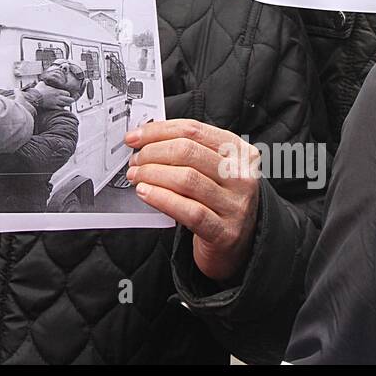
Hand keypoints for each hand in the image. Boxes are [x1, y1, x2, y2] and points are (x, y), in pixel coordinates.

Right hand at [24, 81, 74, 110]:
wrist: (35, 97)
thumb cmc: (38, 90)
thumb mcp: (42, 84)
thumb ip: (45, 83)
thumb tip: (43, 82)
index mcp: (57, 91)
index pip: (67, 93)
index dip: (67, 95)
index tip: (67, 95)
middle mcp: (58, 97)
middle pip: (69, 99)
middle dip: (70, 100)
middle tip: (71, 101)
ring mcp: (56, 102)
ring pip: (65, 104)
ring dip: (67, 105)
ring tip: (68, 105)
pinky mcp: (53, 107)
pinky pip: (60, 109)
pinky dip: (62, 108)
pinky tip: (61, 108)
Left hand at [125, 119, 260, 282]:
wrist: (237, 246)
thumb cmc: (217, 201)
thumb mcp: (212, 170)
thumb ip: (186, 150)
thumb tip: (145, 137)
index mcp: (239, 152)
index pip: (194, 130)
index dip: (158, 131)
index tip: (135, 137)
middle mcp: (241, 175)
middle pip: (187, 151)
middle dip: (152, 153)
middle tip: (134, 161)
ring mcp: (236, 205)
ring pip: (186, 179)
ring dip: (152, 175)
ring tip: (136, 177)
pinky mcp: (225, 232)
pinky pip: (189, 211)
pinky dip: (161, 198)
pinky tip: (145, 193)